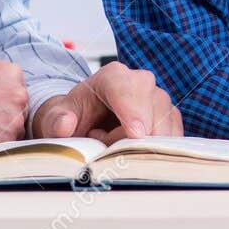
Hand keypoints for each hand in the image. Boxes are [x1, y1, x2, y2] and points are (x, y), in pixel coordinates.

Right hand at [0, 60, 28, 153]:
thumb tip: (0, 104)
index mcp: (10, 72)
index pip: (18, 95)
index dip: (0, 106)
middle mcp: (17, 94)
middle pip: (20, 115)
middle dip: (0, 121)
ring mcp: (12, 120)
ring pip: (13, 135)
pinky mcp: (1, 145)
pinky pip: (2, 152)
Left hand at [31, 62, 182, 142]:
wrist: (85, 122)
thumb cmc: (73, 117)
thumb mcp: (56, 118)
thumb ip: (56, 120)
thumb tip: (66, 124)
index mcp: (113, 76)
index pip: (126, 90)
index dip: (132, 112)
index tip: (136, 134)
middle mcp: (141, 82)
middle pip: (150, 112)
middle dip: (131, 139)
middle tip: (105, 149)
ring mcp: (159, 100)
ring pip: (164, 128)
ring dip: (142, 148)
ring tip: (115, 147)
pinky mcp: (170, 119)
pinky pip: (172, 139)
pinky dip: (155, 152)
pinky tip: (134, 152)